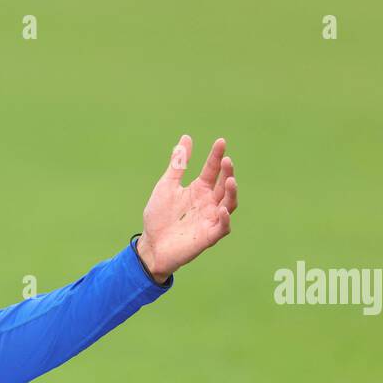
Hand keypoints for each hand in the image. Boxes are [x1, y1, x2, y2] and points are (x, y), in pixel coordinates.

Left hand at [136, 135, 237, 282]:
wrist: (151, 245)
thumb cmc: (158, 216)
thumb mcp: (167, 186)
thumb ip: (178, 164)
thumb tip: (186, 137)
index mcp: (200, 189)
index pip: (212, 170)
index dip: (217, 156)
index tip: (220, 142)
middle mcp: (209, 202)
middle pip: (224, 184)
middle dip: (227, 172)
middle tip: (226, 160)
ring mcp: (211, 218)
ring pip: (229, 203)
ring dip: (231, 192)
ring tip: (231, 180)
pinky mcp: (209, 236)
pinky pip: (222, 226)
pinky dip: (224, 218)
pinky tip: (222, 208)